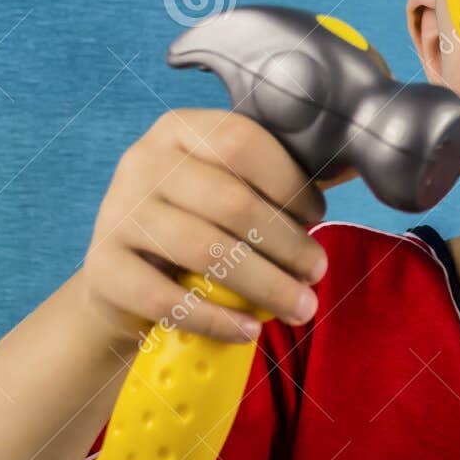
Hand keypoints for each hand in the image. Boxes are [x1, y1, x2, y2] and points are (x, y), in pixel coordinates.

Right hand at [76, 109, 345, 346]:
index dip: (289, 182)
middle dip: (288, 243)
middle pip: (231, 202)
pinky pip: (167, 299)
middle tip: (318, 272)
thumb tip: (356, 166)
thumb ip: (283, 177)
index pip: (242, 141)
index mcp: (179, 129)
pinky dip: (217, 319)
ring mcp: (117, 214)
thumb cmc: (197, 224)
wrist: (123, 279)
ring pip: (205, 251)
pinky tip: (249, 330)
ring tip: (301, 307)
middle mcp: (142, 162)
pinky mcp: (103, 269)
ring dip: (265, 285)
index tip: (318, 217)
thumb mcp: (231, 187)